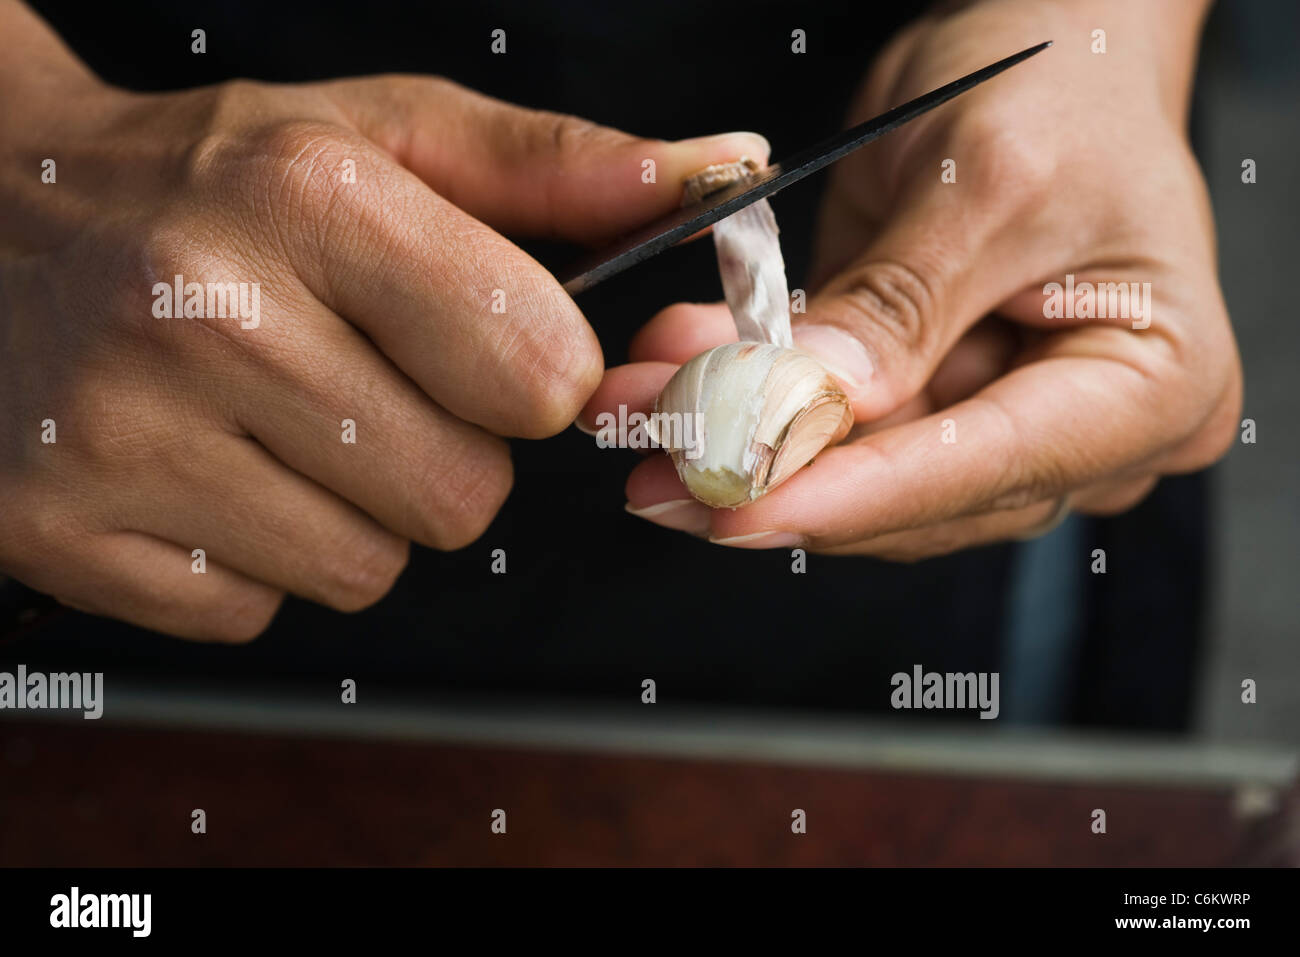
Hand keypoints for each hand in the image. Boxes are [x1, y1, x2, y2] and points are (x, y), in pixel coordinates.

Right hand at [0, 2, 767, 637]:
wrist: (0, 216)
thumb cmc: (215, 181)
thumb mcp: (383, 135)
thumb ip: (557, 168)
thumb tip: (720, 171)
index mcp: (310, 201)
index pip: (537, 372)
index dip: (535, 379)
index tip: (487, 352)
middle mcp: (206, 317)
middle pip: (462, 496)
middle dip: (444, 455)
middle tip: (363, 386)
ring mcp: (121, 439)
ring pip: (368, 569)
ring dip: (355, 513)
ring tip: (280, 424)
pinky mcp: (70, 535)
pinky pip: (259, 609)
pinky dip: (259, 557)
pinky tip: (211, 470)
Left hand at [589, 0, 1240, 556]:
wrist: (1053, 47)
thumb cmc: (1063, 87)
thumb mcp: (987, 177)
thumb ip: (899, 307)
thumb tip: (805, 407)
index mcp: (1155, 384)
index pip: (992, 465)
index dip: (858, 494)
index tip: (742, 506)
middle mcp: (1090, 429)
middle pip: (919, 492)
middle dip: (777, 474)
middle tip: (659, 463)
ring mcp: (1009, 422)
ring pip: (861, 471)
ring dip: (745, 442)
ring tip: (647, 409)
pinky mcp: (937, 399)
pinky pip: (838, 424)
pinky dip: (754, 401)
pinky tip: (681, 375)